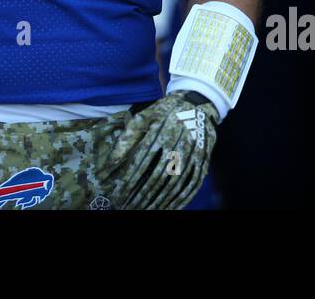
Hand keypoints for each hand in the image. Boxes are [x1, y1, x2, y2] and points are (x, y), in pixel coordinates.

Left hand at [101, 92, 217, 209]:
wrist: (197, 102)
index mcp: (160, 129)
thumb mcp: (143, 118)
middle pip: (158, 175)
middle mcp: (177, 140)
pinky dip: (182, 199)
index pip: (141, 161)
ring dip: (160, 201)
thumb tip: (110, 162)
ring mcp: (193, 150)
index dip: (130, 181)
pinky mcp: (204, 158)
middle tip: (130, 208)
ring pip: (176, 182)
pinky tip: (171, 208)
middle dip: (143, 196)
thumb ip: (126, 139)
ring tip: (146, 211)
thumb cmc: (164, 112)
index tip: (119, 196)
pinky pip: (193, 183)